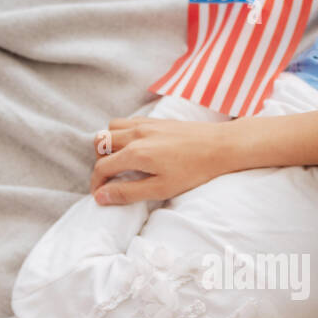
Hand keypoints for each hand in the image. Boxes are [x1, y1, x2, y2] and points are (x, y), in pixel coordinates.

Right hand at [89, 117, 234, 204]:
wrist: (221, 146)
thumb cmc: (194, 171)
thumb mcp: (161, 189)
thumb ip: (128, 193)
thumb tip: (101, 197)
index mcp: (136, 153)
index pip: (102, 167)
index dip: (96, 183)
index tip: (99, 195)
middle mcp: (136, 134)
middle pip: (100, 143)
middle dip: (99, 162)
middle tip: (110, 178)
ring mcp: (146, 124)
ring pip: (111, 128)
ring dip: (108, 144)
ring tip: (119, 160)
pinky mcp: (156, 120)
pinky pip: (128, 121)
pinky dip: (122, 133)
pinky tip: (135, 147)